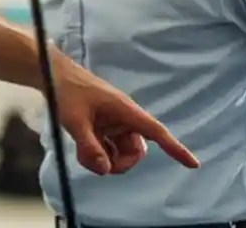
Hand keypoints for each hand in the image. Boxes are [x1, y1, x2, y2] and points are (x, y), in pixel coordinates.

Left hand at [52, 54, 199, 174]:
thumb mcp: (75, 121)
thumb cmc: (66, 92)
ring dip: (104, 160)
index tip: (193, 164)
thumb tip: (105, 170)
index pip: (157, 132)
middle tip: (99, 165)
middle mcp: (123, 118)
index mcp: (125, 111)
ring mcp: (113, 124)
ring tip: (83, 155)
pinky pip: (107, 150)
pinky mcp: (102, 128)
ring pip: (119, 153)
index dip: (175, 148)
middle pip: (135, 152)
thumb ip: (89, 147)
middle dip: (120, 164)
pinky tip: (81, 151)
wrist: (51, 75)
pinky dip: (96, 155)